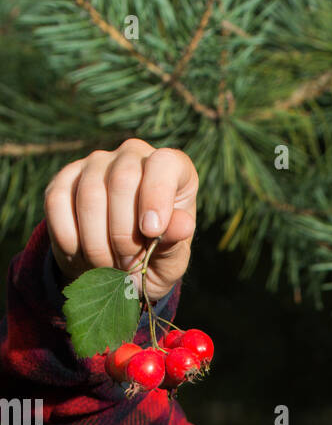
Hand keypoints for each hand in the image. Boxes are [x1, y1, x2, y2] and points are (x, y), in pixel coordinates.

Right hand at [44, 137, 197, 301]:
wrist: (116, 269)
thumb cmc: (154, 258)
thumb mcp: (172, 259)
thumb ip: (175, 242)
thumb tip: (181, 225)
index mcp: (171, 169)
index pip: (165, 164)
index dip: (156, 195)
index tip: (151, 231)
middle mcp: (133, 156)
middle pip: (123, 179)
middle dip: (124, 232)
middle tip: (128, 260)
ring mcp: (96, 164)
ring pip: (89, 194)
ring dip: (97, 242)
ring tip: (107, 264)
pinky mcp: (64, 179)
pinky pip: (58, 203)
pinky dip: (70, 238)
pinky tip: (81, 254)